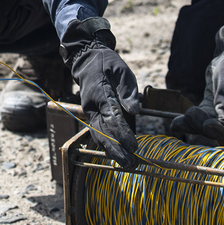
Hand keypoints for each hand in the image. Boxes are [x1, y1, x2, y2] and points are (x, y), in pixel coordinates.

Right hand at [67, 19, 141, 168]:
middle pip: (102, 132)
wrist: (87, 60)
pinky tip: (119, 156)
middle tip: (130, 164)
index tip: (134, 146)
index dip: (122, 133)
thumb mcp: (121, 70)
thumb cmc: (108, 64)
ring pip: (99, 136)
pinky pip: (98, 133)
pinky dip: (107, 145)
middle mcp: (91, 106)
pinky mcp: (92, 115)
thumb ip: (128, 90)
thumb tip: (136, 110)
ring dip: (112, 151)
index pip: (111, 117)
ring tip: (128, 164)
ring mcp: (90, 112)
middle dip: (116, 150)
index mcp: (100, 93)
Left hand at [172, 26, 223, 146]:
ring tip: (176, 123)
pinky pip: (199, 118)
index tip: (208, 124)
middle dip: (201, 126)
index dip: (221, 132)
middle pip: (216, 132)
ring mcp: (219, 114)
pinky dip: (188, 121)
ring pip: (204, 126)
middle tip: (190, 114)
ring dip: (191, 126)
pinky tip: (175, 122)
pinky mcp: (209, 108)